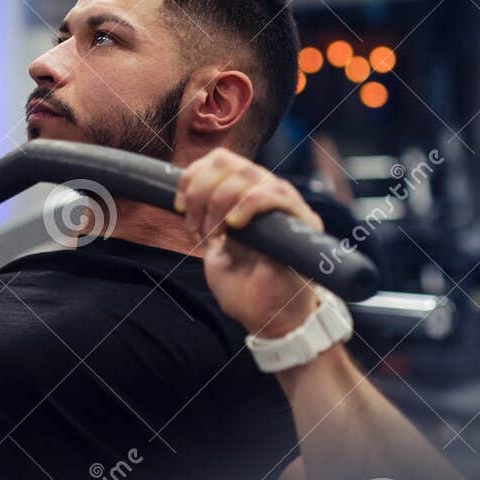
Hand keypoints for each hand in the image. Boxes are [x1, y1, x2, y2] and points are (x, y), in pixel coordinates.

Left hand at [174, 148, 324, 337]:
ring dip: (219, 204)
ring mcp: (284, 205)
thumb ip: (205, 218)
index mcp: (246, 197)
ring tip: (215, 235)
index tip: (180, 207)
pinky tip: (234, 228)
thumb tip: (186, 194)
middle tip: (196, 229)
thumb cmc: (243, 288)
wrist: (267, 319)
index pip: (221, 160)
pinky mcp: (299, 222)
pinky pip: (273, 195)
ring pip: (248, 174)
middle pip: (229, 162)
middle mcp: (267, 194)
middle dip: (200, 193)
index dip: (193, 176)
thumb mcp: (214, 247)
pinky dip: (246, 206)